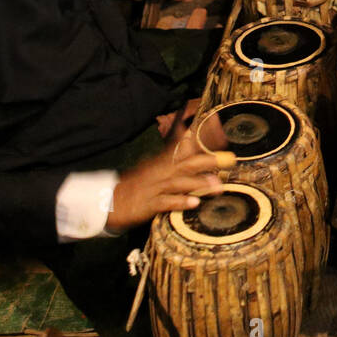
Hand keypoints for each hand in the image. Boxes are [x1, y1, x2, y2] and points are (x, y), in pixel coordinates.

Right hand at [106, 105, 230, 232]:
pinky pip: (165, 202)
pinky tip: (194, 203)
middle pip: (185, 164)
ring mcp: (153, 188)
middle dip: (208, 161)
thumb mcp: (154, 167)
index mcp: (162, 164)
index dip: (202, 141)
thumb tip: (187, 134)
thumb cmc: (137, 185)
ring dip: (198, 183)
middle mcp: (159, 173)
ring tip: (217, 185)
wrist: (107, 200)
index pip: (183, 148)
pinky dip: (179, 202)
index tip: (221, 132)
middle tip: (229, 160)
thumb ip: (172, 153)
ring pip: (177, 182)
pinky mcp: (147, 204)